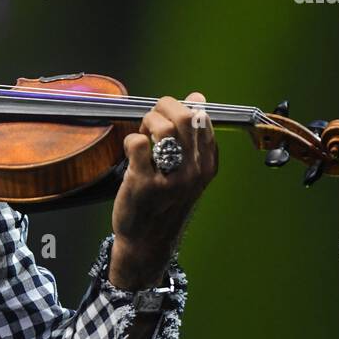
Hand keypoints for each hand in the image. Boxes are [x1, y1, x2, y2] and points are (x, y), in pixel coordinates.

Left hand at [110, 92, 217, 289]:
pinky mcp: (144, 183)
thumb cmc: (164, 201)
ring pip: (164, 127)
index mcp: (207, 164)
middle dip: (163, 108)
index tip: (168, 117)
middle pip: (185, 116)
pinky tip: (131, 152)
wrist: (146, 240)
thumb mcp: (187, 170)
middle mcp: (194, 171)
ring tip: (143, 135)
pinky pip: (137, 143)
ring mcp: (170, 178)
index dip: (182, 108)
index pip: (203, 118)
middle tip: (151, 120)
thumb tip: (197, 98)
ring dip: (148, 122)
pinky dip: (130, 140)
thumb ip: (193, 136)